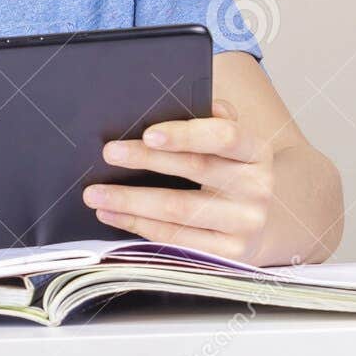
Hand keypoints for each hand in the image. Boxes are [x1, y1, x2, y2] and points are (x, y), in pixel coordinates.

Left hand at [82, 99, 274, 262]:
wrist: (261, 222)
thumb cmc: (231, 172)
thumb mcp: (230, 144)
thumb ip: (210, 121)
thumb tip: (176, 101)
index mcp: (256, 152)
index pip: (224, 137)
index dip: (186, 134)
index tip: (148, 132)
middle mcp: (256, 187)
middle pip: (194, 170)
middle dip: (145, 160)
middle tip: (109, 153)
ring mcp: (244, 223)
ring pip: (178, 210)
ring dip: (130, 200)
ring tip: (95, 193)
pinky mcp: (228, 253)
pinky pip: (175, 238)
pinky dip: (138, 225)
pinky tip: (113, 214)